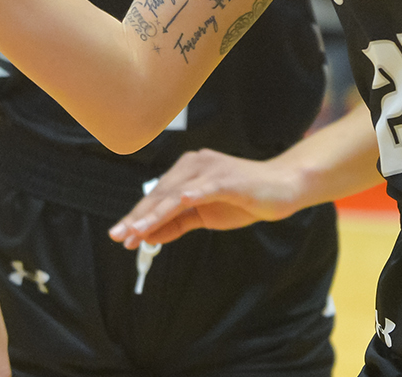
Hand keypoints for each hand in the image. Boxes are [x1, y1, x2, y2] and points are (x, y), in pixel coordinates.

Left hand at [108, 148, 305, 247]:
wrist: (282, 187)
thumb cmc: (243, 199)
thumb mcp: (204, 215)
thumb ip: (177, 223)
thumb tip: (148, 237)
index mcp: (186, 171)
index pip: (156, 197)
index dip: (138, 217)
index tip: (121, 236)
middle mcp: (194, 165)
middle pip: (160, 195)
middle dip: (139, 218)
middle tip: (119, 236)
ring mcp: (210, 170)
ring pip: (176, 194)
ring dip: (155, 214)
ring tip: (138, 231)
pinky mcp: (228, 179)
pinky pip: (206, 188)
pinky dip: (193, 194)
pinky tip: (179, 202)